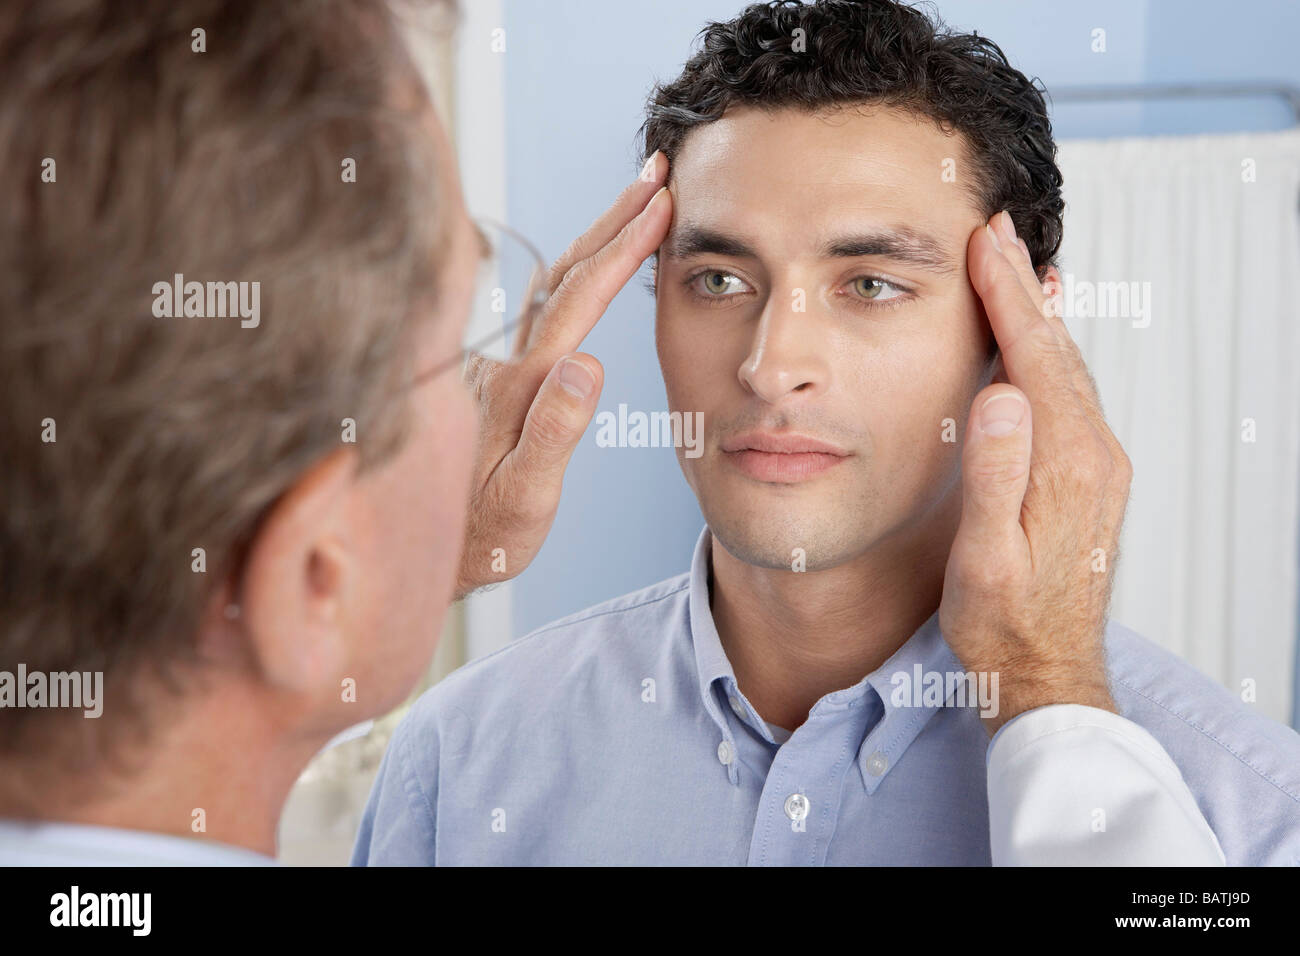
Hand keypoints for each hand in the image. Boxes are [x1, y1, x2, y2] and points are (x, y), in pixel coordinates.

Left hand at [455, 153, 672, 597]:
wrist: (418, 555)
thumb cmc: (480, 537)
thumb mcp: (524, 499)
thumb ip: (555, 432)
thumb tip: (589, 361)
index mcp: (523, 384)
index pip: (580, 299)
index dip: (623, 248)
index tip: (662, 204)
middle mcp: (505, 364)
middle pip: (563, 271)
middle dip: (612, 218)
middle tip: (655, 173)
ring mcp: (494, 368)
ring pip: (547, 284)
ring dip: (592, 238)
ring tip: (633, 203)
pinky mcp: (490, 380)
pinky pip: (536, 310)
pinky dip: (572, 275)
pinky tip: (583, 270)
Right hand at [939, 210, 1132, 734]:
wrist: (1045, 672)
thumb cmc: (1003, 623)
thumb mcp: (984, 559)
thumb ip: (995, 476)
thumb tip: (1000, 396)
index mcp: (1064, 466)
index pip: (1032, 358)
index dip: (1006, 296)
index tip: (984, 243)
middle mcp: (1092, 456)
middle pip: (1055, 351)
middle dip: (1023, 287)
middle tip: (995, 233)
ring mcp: (1097, 466)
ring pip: (1067, 369)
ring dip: (1038, 315)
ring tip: (1016, 269)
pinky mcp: (1090, 478)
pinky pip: (1071, 396)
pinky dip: (1050, 353)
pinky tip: (1042, 341)